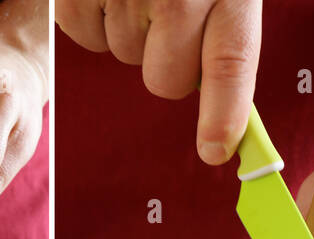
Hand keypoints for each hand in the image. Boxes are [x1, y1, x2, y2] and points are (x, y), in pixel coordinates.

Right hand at [56, 0, 259, 164]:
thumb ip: (226, 41)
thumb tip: (225, 133)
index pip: (230, 60)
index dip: (224, 112)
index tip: (215, 150)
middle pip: (166, 80)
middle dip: (163, 60)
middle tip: (163, 13)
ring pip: (123, 56)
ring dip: (126, 29)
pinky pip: (83, 35)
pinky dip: (89, 15)